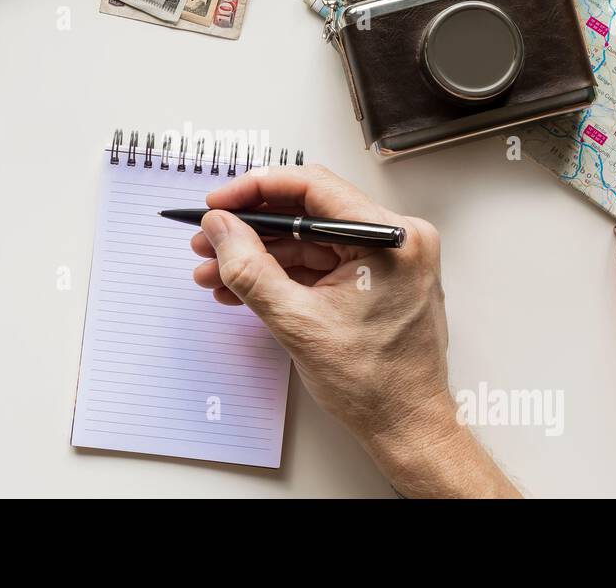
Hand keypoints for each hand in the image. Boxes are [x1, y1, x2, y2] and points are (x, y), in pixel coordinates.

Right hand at [191, 165, 517, 497]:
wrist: (405, 426)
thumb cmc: (378, 385)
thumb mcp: (297, 323)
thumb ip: (250, 270)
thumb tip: (220, 230)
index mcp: (391, 238)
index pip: (314, 188)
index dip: (257, 190)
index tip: (220, 203)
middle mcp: (395, 239)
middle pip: (307, 213)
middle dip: (251, 230)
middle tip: (210, 239)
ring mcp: (386, 259)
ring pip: (308, 240)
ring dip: (259, 255)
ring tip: (215, 270)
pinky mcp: (373, 278)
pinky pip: (318, 262)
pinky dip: (280, 273)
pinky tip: (242, 285)